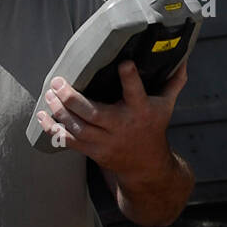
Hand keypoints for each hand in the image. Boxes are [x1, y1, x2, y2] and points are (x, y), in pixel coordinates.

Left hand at [35, 60, 186, 179]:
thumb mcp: (167, 105)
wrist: (147, 167)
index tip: (123, 63)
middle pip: (94, 113)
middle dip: (72, 98)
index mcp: (142, 110)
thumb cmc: (154, 128)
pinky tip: (43, 115)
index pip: (136, 93)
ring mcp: (106, 141)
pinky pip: (69, 140)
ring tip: (50, 95)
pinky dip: (53, 129)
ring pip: (78, 127)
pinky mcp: (94, 151)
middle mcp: (122, 126)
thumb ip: (173, 81)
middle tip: (58, 83)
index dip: (130, 78)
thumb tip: (183, 58)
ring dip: (60, 111)